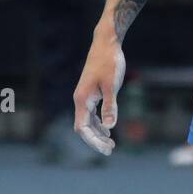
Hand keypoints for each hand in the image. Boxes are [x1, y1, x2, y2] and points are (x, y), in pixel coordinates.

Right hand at [73, 23, 126, 155]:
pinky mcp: (91, 92)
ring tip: (111, 143)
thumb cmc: (110, 62)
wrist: (106, 43)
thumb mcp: (112, 85)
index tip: (106, 149)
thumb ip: (110, 106)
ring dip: (97, 133)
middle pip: (84, 127)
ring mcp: (85, 96)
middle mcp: (80, 99)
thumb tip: (109, 127)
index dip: (93, 141)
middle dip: (96, 140)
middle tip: (111, 150)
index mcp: (82, 99)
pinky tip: (107, 129)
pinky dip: (98, 123)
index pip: (82, 128)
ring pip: (87, 121)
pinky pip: (91, 114)